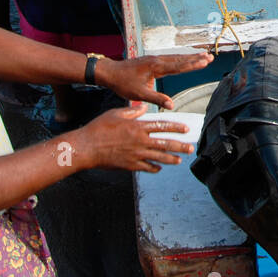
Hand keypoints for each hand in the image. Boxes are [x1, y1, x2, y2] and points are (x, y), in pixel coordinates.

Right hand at [71, 102, 194, 172]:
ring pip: (159, 158)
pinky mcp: (130, 165)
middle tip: (190, 147)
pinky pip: (147, 167)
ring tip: (180, 160)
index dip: (176, 127)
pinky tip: (159, 168)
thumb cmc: (99, 128)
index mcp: (138, 127)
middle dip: (180, 145)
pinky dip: (155, 168)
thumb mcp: (116, 113)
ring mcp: (136, 154)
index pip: (162, 126)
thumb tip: (144, 108)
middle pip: (166, 144)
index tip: (186, 129)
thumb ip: (132, 111)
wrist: (87, 147)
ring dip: (172, 159)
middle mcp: (140, 141)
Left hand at [99, 49, 212, 104]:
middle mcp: (157, 60)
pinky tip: (185, 59)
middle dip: (196, 58)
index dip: (192, 65)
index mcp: (155, 67)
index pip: (178, 66)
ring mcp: (154, 58)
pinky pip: (170, 58)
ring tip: (203, 55)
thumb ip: (156, 99)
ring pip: (176, 57)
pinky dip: (181, 58)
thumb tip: (171, 105)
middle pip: (180, 59)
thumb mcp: (139, 94)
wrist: (110, 72)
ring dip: (190, 57)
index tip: (205, 62)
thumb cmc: (123, 83)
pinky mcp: (152, 60)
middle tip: (210, 57)